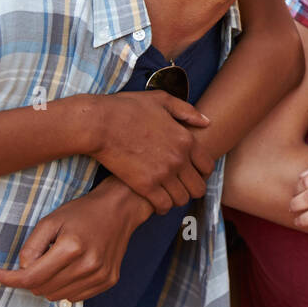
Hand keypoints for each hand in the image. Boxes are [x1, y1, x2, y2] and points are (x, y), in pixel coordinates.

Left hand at [0, 178, 150, 303]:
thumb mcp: (50, 221)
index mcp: (71, 248)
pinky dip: (66, 287)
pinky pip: (75, 297)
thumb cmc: (82, 213)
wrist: (120, 209)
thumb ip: (31, 247)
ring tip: (59, 261)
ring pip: (57, 296)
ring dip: (50, 283)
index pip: (31, 277)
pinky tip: (72, 269)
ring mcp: (100, 275)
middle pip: (42, 289)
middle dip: (33, 278)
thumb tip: (22, 271)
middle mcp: (88, 265)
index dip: (10, 279)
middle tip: (40, 258)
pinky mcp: (108, 280)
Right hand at [82, 91, 213, 214]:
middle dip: (192, 189)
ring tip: (169, 194)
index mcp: (186, 140)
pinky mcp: (145, 186)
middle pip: (198, 188)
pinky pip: (163, 205)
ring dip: (177, 198)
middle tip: (182, 187)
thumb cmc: (127, 108)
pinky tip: (157, 201)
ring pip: (182, 199)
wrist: (100, 123)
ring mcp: (163, 174)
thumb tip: (207, 122)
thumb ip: (187, 111)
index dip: (203, 173)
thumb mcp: (162, 100)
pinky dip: (162, 206)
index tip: (193, 174)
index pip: (208, 167)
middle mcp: (179, 159)